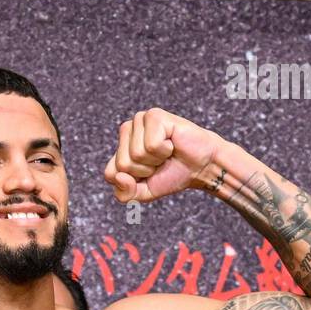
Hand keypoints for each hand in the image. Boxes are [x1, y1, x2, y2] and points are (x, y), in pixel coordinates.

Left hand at [104, 109, 222, 203]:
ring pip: (135, 154)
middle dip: (144, 170)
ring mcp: (139, 120)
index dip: (132, 182)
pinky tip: (171, 143)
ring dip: (155, 160)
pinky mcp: (154, 115)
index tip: (148, 174)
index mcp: (120, 148)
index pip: (110, 173)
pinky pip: (150, 144)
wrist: (199, 167)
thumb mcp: (143, 193)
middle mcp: (127, 131)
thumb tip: (120, 176)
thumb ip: (124, 194)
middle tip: (159, 162)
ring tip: (166, 152)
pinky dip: (164, 150)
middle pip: (123, 164)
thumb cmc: (171, 175)